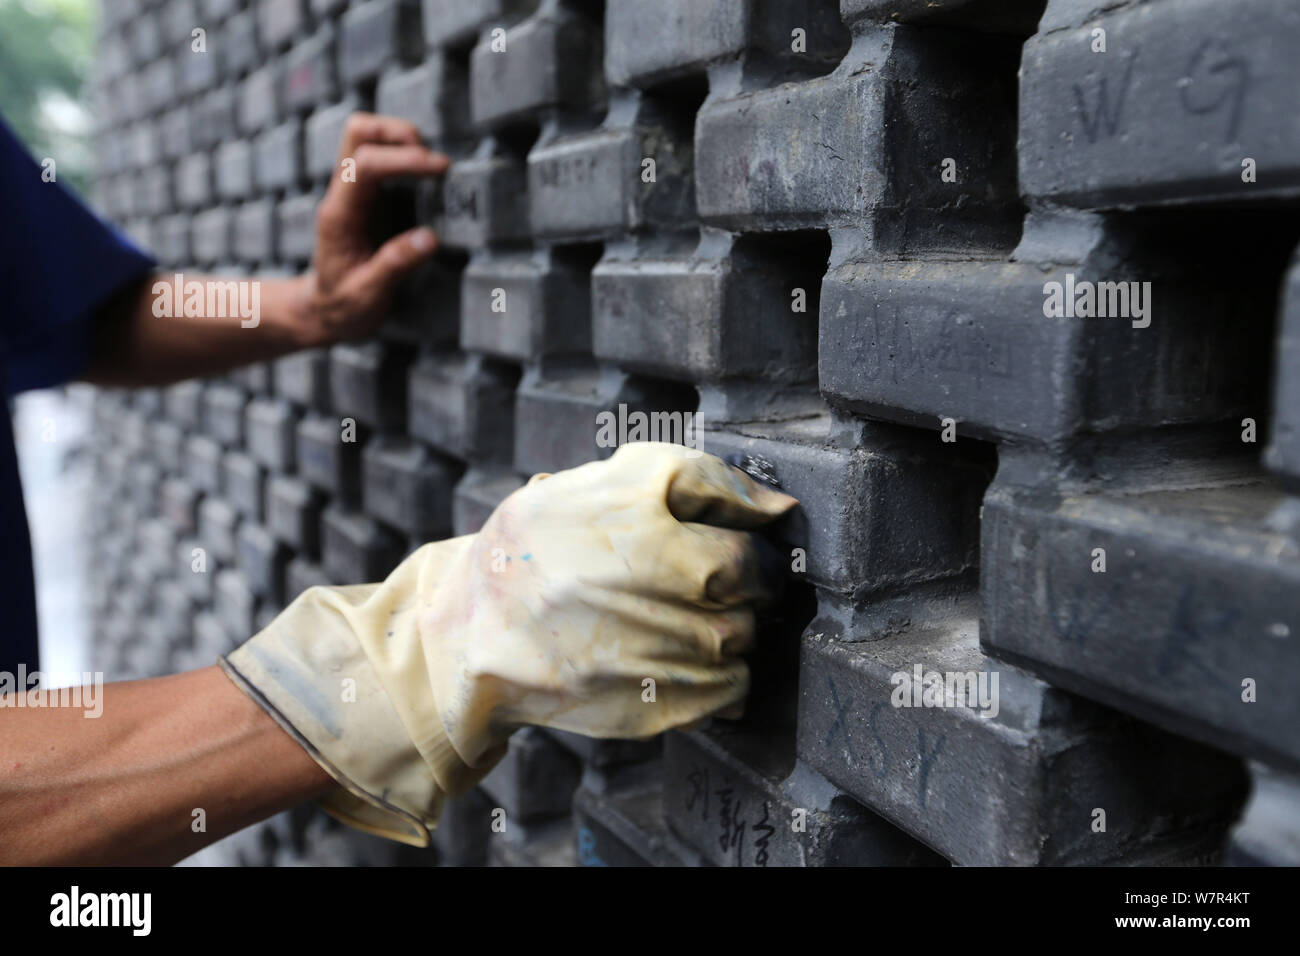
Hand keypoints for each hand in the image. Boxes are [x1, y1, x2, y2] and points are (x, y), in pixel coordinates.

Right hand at [220, 443, 798, 845]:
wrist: (469, 637)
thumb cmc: (534, 555)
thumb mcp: (587, 487)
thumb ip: (680, 479)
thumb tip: (776, 506)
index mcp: (636, 499)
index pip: (733, 494)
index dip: (752, 507)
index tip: (758, 520)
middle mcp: (655, 565)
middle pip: (754, 568)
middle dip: (747, 573)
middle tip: (711, 576)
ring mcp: (662, 638)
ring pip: (746, 631)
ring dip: (730, 625)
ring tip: (675, 619)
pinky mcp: (661, 699)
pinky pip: (733, 687)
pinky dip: (721, 676)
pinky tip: (675, 658)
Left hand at [301, 112, 448, 344]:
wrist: (323, 312)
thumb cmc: (343, 307)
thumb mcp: (368, 295)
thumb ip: (394, 265)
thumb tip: (430, 238)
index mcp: (340, 214)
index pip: (366, 164)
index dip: (405, 159)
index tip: (440, 170)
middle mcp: (342, 195)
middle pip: (358, 131)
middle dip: (398, 133)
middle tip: (433, 161)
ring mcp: (352, 192)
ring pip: (366, 137)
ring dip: (400, 139)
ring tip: (431, 166)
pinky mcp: (366, 196)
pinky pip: (379, 157)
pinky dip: (403, 154)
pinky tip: (425, 176)